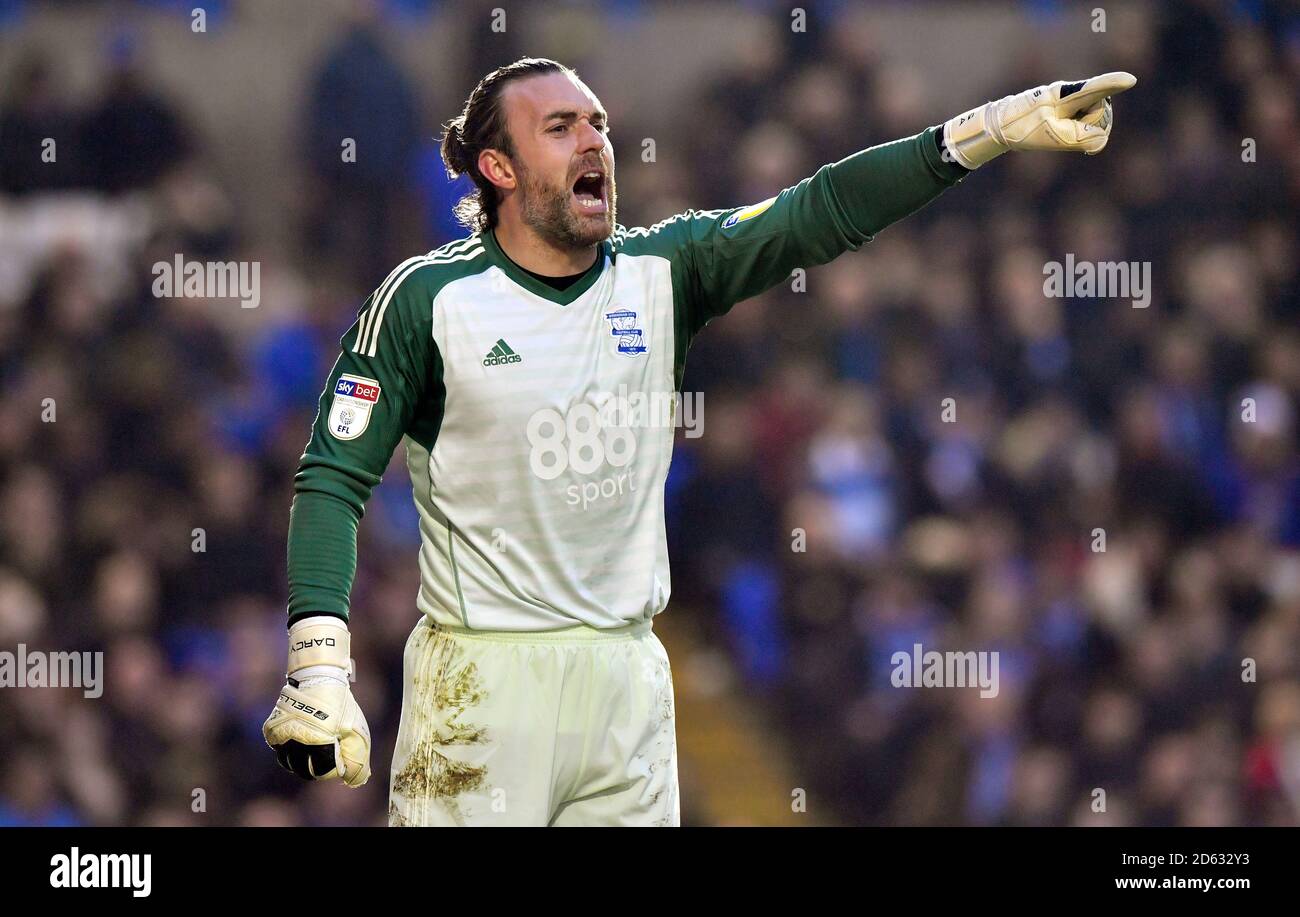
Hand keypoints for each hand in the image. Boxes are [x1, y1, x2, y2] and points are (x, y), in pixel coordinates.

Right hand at [263, 616, 371, 787]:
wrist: (319, 677)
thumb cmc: (340, 705)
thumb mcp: (356, 730)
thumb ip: (357, 758)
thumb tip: (352, 781)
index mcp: (320, 743)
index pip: (323, 772)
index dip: (333, 768)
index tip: (338, 757)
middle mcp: (297, 742)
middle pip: (303, 771)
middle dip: (316, 768)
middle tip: (324, 756)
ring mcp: (282, 735)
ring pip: (287, 761)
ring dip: (300, 760)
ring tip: (312, 748)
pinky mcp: (273, 729)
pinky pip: (278, 748)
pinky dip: (287, 748)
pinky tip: (300, 738)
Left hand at [943, 71, 1136, 168]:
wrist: (1004, 125)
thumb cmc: (1024, 128)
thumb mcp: (1052, 137)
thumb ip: (1080, 139)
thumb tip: (1100, 141)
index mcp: (1066, 95)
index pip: (1094, 88)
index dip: (1113, 84)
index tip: (1130, 81)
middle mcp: (1075, 93)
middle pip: (1102, 113)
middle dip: (1089, 127)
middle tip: (1060, 131)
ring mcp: (1076, 100)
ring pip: (1099, 120)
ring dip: (1084, 130)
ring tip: (1059, 130)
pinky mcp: (1075, 109)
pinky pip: (1092, 125)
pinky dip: (1086, 133)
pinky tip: (1073, 137)